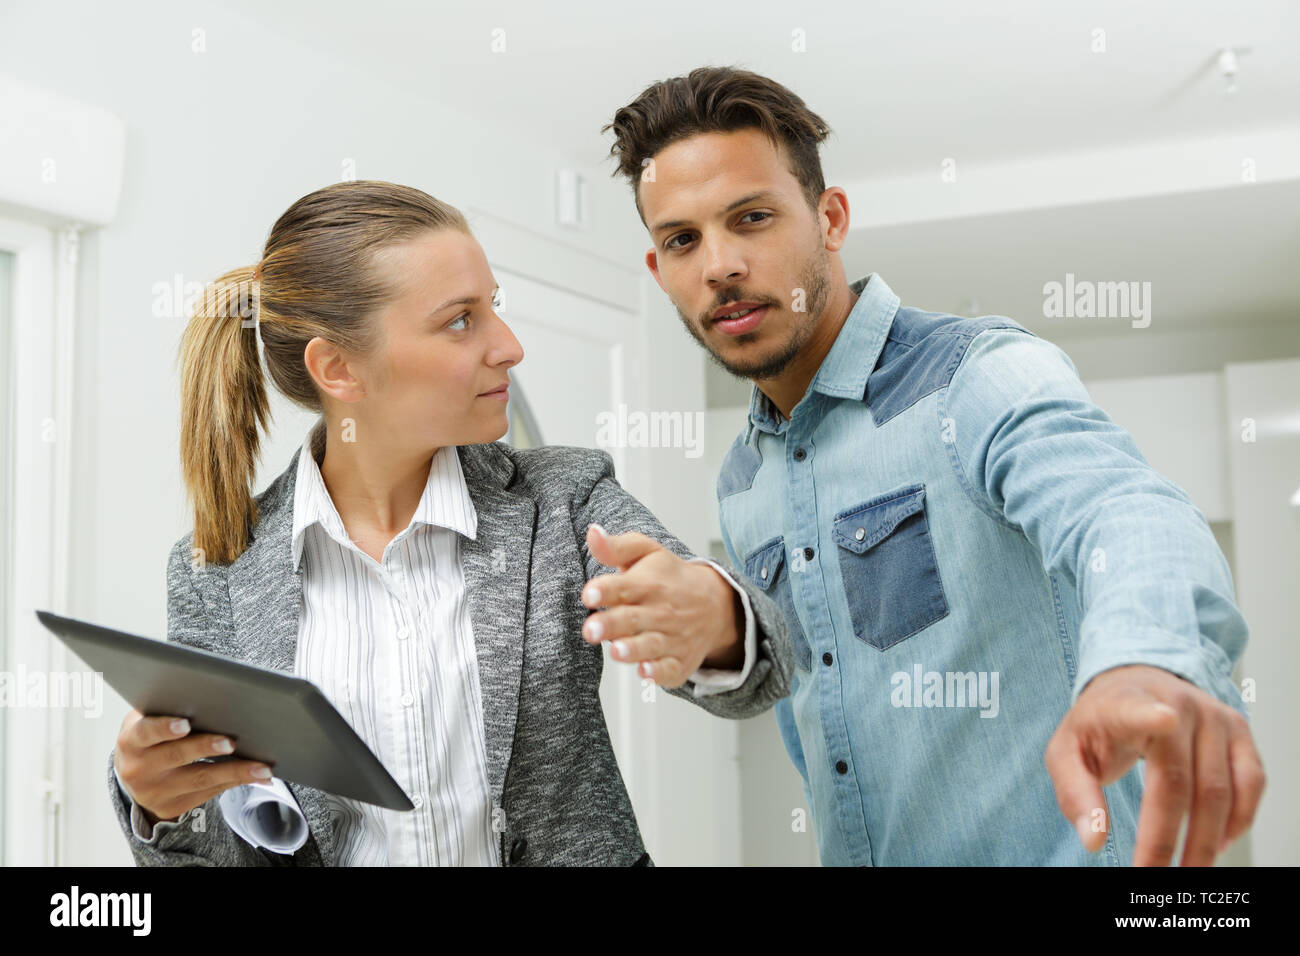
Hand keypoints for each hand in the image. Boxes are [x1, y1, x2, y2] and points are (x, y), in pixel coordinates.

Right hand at [114, 708, 275, 825]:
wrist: (134, 773)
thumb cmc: (150, 735)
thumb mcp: (147, 720)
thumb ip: (168, 710)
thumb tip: (211, 696)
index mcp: (131, 741)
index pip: (145, 733)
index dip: (164, 728)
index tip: (185, 724)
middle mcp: (139, 769)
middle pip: (177, 756)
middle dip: (206, 747)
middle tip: (231, 741)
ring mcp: (155, 792)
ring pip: (201, 779)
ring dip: (236, 771)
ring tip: (262, 766)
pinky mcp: (173, 807)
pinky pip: (210, 792)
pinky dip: (237, 781)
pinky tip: (259, 776)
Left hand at [580, 523, 742, 686]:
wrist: (715, 604)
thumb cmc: (669, 577)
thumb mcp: (646, 552)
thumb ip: (616, 547)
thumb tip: (592, 531)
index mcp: (647, 584)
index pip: (624, 587)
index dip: (606, 590)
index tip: (589, 594)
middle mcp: (659, 612)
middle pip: (632, 619)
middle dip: (611, 625)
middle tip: (591, 630)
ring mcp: (671, 638)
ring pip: (650, 646)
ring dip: (634, 649)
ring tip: (617, 651)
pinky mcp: (678, 662)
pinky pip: (669, 670)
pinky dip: (659, 673)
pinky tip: (646, 672)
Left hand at [1044, 664, 1264, 865]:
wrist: (1134, 686)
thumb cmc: (1099, 726)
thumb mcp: (1067, 752)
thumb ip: (1075, 793)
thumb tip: (1093, 840)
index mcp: (1123, 703)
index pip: (1135, 709)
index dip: (1149, 716)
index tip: (1163, 720)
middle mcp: (1174, 702)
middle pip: (1178, 781)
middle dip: (1166, 838)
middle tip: (1152, 876)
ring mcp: (1212, 715)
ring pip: (1220, 789)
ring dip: (1206, 840)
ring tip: (1188, 871)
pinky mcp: (1238, 728)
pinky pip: (1251, 781)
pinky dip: (1239, 820)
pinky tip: (1218, 843)